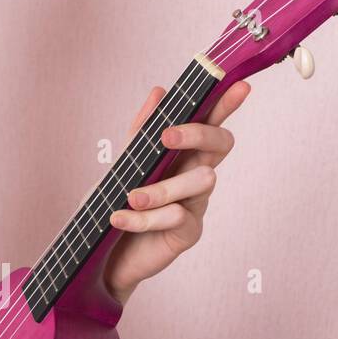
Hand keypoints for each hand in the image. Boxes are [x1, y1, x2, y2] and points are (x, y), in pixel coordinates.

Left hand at [102, 79, 251, 305]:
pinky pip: (177, 216)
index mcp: (182, 155)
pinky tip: (120, 219)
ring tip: (129, 198)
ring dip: (160, 188)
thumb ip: (141, 132)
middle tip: (165, 137)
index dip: (226, 105)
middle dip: (196, 134)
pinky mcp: (188, 233)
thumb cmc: (114, 204)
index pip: (209, 123)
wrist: (98, 252)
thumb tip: (160, 92)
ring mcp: (195, 204)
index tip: (239, 86)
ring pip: (201, 181)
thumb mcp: (122, 164)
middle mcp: (195, 175)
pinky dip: (144, 218)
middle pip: (220, 144)